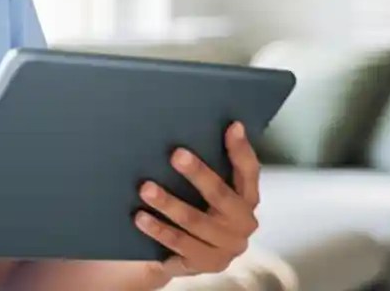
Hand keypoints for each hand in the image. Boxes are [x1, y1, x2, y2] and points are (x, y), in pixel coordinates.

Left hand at [133, 121, 261, 280]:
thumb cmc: (193, 208)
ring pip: (196, 222)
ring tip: (146, 189)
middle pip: (221, 196)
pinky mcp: (207, 263)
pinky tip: (140, 217)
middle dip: (198, 174)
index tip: (232, 126)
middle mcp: (243, 223)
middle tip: (175, 155)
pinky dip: (159, 230)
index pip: (249, 171)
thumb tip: (182, 127)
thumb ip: (205, 165)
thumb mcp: (202, 189)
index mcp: (247, 198)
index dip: (241, 150)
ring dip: (169, 204)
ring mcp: (227, 247)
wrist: (179, 255)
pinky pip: (180, 245)